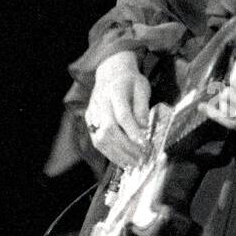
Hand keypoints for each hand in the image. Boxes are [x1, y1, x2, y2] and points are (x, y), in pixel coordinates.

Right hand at [85, 50, 150, 165]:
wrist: (111, 72)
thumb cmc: (129, 81)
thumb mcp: (142, 88)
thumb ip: (142, 107)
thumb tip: (144, 128)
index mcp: (115, 92)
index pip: (122, 115)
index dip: (133, 132)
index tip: (145, 145)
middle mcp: (100, 104)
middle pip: (109, 130)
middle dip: (127, 148)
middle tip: (142, 158)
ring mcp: (93, 113)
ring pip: (101, 139)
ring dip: (118, 155)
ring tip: (134, 163)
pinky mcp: (90, 121)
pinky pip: (97, 141)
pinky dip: (110, 154)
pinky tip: (123, 160)